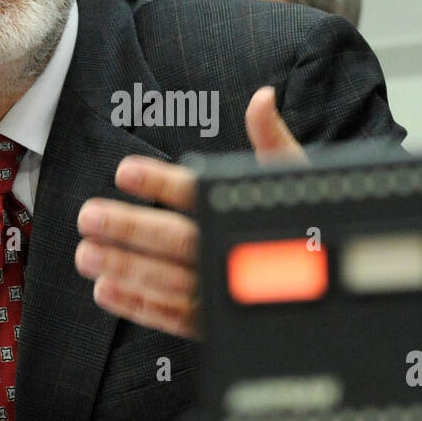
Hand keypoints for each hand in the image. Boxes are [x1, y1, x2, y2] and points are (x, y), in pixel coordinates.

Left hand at [76, 86, 305, 337]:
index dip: (160, 181)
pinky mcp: (219, 323)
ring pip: (170, 281)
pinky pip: (175, 318)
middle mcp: (236, 253)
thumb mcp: (298, 175)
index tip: (124, 171)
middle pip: (177, 240)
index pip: (201, 192)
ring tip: (86, 253)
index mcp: (248, 212)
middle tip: (89, 217)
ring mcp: (226, 292)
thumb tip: (262, 96)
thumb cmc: (312, 222)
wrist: (336, 280)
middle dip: (129, 229)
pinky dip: (140, 306)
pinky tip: (106, 290)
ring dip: (125, 268)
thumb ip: (271, 137)